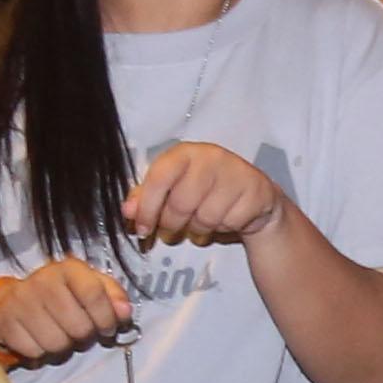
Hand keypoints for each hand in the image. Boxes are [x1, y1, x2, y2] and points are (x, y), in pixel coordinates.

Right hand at [0, 258, 135, 368]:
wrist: (11, 302)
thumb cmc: (61, 296)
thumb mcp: (90, 286)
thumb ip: (113, 296)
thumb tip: (125, 312)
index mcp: (69, 269)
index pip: (94, 294)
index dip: (106, 317)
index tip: (108, 329)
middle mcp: (43, 281)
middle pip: (79, 327)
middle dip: (85, 337)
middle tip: (81, 333)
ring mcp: (21, 302)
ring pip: (57, 344)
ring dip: (64, 347)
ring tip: (61, 335)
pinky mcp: (6, 324)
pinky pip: (35, 352)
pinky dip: (41, 353)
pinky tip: (40, 339)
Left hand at [119, 142, 284, 248]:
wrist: (253, 196)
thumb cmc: (206, 192)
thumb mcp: (172, 190)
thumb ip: (147, 198)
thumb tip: (127, 210)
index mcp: (185, 153)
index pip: (159, 177)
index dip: (147, 207)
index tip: (143, 229)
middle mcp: (211, 157)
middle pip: (181, 204)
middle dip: (173, 224)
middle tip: (174, 230)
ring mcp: (236, 173)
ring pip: (205, 217)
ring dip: (199, 229)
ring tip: (203, 222)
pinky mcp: (256, 191)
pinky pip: (229, 223)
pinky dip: (223, 229)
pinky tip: (226, 219)